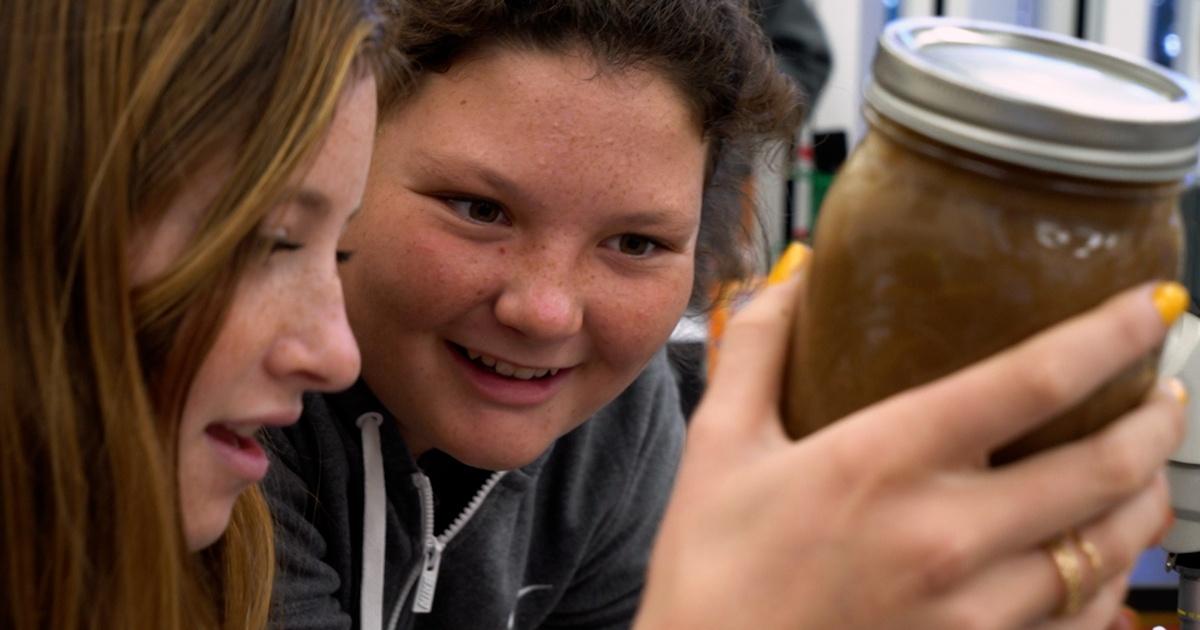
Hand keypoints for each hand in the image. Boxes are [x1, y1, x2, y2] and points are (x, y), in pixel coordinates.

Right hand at [635, 269, 1184, 629]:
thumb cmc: (709, 569)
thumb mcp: (720, 444)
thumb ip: (759, 348)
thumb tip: (798, 272)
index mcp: (883, 462)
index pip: (1031, 381)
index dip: (1111, 334)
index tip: (1154, 305)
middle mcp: (944, 536)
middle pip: (1101, 468)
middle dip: (1157, 421)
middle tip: (1167, 389)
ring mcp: (970, 613)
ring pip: (1107, 552)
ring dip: (1144, 502)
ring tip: (1148, 469)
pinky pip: (1080, 624)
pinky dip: (1107, 583)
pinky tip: (1100, 559)